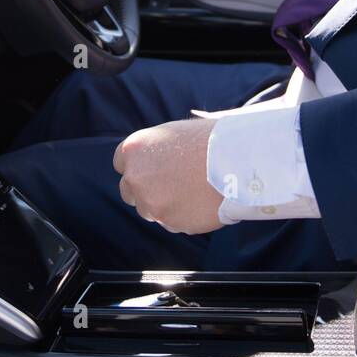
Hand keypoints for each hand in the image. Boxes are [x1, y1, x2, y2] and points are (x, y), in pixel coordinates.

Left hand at [113, 117, 224, 234]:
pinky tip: (200, 201)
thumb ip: (156, 150)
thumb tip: (155, 159)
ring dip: (164, 205)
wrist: (235, 159)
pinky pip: (172, 223)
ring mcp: (152, 203)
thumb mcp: (174, 133)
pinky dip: (183, 216)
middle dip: (145, 189)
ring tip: (191, 192)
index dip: (138, 166)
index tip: (151, 169)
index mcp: (134, 150)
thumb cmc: (209, 139)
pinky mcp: (170, 223)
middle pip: (129, 191)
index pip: (120, 164)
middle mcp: (136, 178)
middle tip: (170, 184)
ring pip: (150, 210)